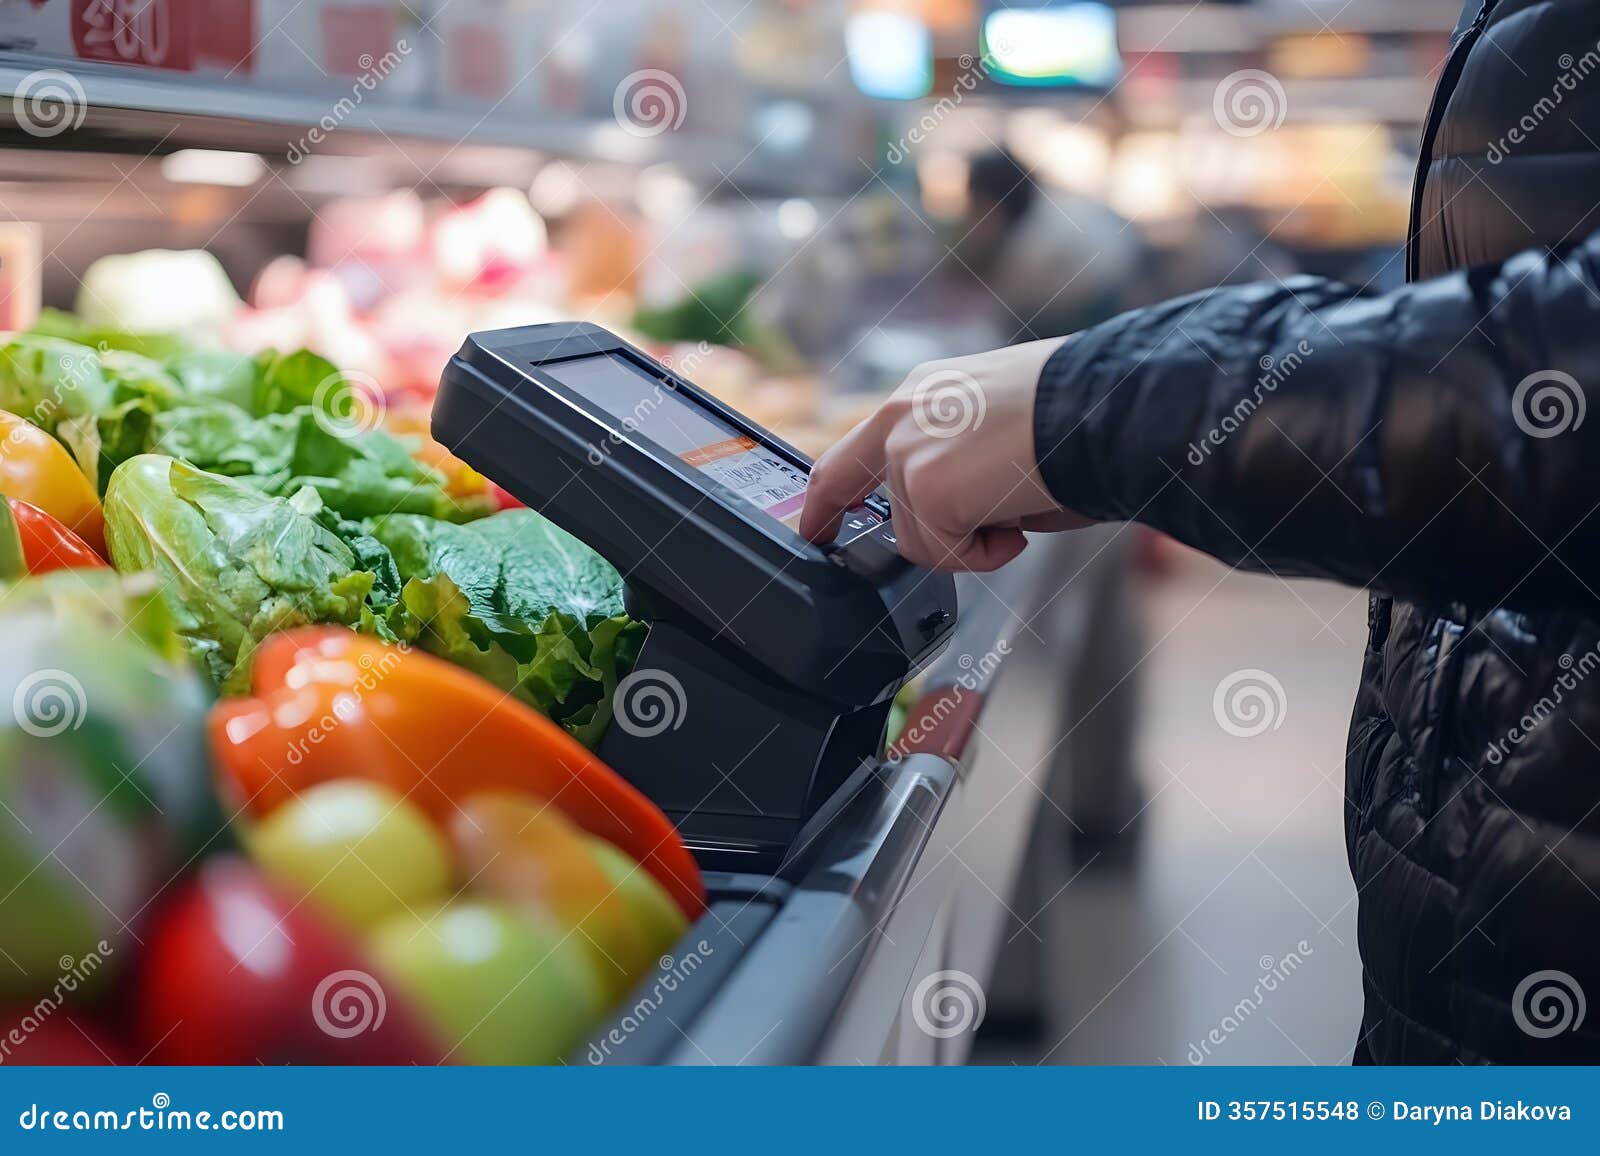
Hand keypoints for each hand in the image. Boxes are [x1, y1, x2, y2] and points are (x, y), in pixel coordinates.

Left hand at [800, 337, 1095, 571]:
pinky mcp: (925, 490)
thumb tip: (956, 517)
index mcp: (921, 393)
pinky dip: (985, 554)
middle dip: (929, 533)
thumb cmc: (1078, 416)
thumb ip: (952, 467)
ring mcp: (907, 454)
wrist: (1106, 407)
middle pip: (882, 508)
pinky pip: (945, 554)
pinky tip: (1017, 521)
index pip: (848, 454)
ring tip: (1018, 502)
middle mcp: (902, 417)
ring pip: (920, 539)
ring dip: (971, 539)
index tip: (814, 528)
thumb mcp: (994, 432)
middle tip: (977, 533)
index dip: (826, 500)